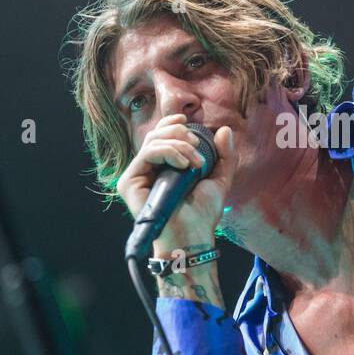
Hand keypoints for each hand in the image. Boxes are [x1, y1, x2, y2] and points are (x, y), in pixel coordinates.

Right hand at [116, 113, 237, 250]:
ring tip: (196, 162)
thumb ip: (224, 155)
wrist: (192, 234)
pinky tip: (184, 165)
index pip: (160, 136)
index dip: (171, 123)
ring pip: (152, 141)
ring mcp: (136, 176)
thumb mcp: (219, 179)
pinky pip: (148, 153)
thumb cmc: (203, 214)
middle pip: (155, 135)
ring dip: (179, 145)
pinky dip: (169, 152)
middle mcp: (147, 170)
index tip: (187, 120)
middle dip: (180, 133)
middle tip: (197, 146)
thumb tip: (224, 130)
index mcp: (162, 168)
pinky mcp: (129, 182)